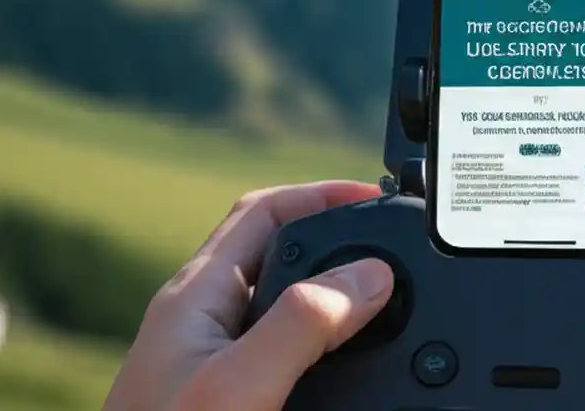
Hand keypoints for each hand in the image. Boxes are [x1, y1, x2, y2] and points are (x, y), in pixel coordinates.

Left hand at [103, 181, 393, 410]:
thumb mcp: (239, 383)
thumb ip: (302, 323)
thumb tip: (369, 276)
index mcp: (194, 297)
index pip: (262, 213)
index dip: (321, 195)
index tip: (377, 201)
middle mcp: (201, 322)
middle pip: (276, 251)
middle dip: (335, 238)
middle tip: (389, 246)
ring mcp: (209, 361)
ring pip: (282, 302)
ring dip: (332, 290)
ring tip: (382, 296)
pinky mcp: (222, 397)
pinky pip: (282, 348)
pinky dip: (324, 339)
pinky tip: (349, 357)